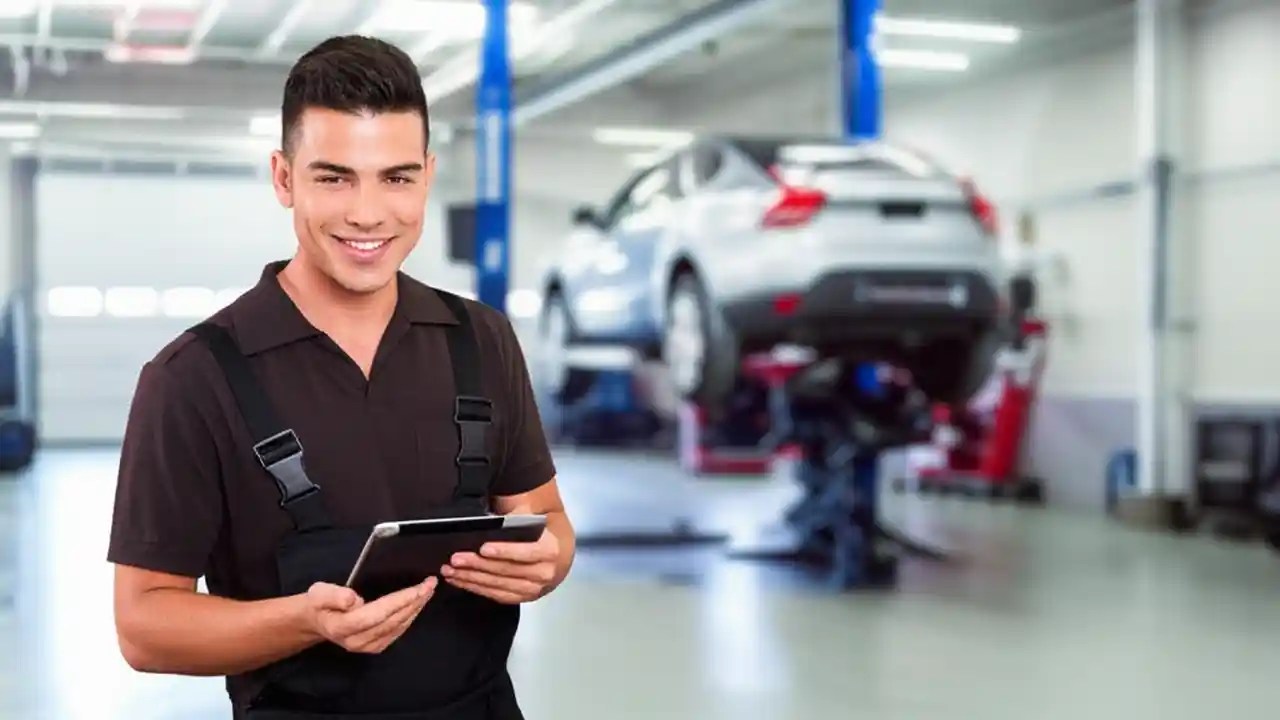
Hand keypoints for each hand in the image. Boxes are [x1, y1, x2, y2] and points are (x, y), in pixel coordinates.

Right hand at [304, 578, 436, 653]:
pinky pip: (397, 632)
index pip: (376, 614)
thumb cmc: (319, 604)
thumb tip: (352, 599)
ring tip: (428, 590)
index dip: (398, 601)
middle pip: (391, 621)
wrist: (317, 620)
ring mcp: (366, 646)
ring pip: (397, 627)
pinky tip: (418, 605)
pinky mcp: (374, 647)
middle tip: (430, 584)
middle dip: (414, 601)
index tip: (417, 588)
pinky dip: (410, 617)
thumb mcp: (319, 593)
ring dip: (416, 608)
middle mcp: (356, 641)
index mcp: (342, 627)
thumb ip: (333, 595)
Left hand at [441, 520, 559, 604]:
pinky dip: (476, 588)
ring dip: (472, 579)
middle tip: (455, 560)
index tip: (482, 548)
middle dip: (478, 565)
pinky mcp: (523, 598)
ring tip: (450, 571)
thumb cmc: (542, 534)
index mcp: (550, 550)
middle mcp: (544, 573)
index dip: (504, 551)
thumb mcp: (536, 519)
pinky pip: (497, 595)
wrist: (560, 555)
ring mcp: (534, 589)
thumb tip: (496, 520)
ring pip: (498, 585)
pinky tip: (461, 581)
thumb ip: (519, 516)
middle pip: (507, 570)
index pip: (526, 552)